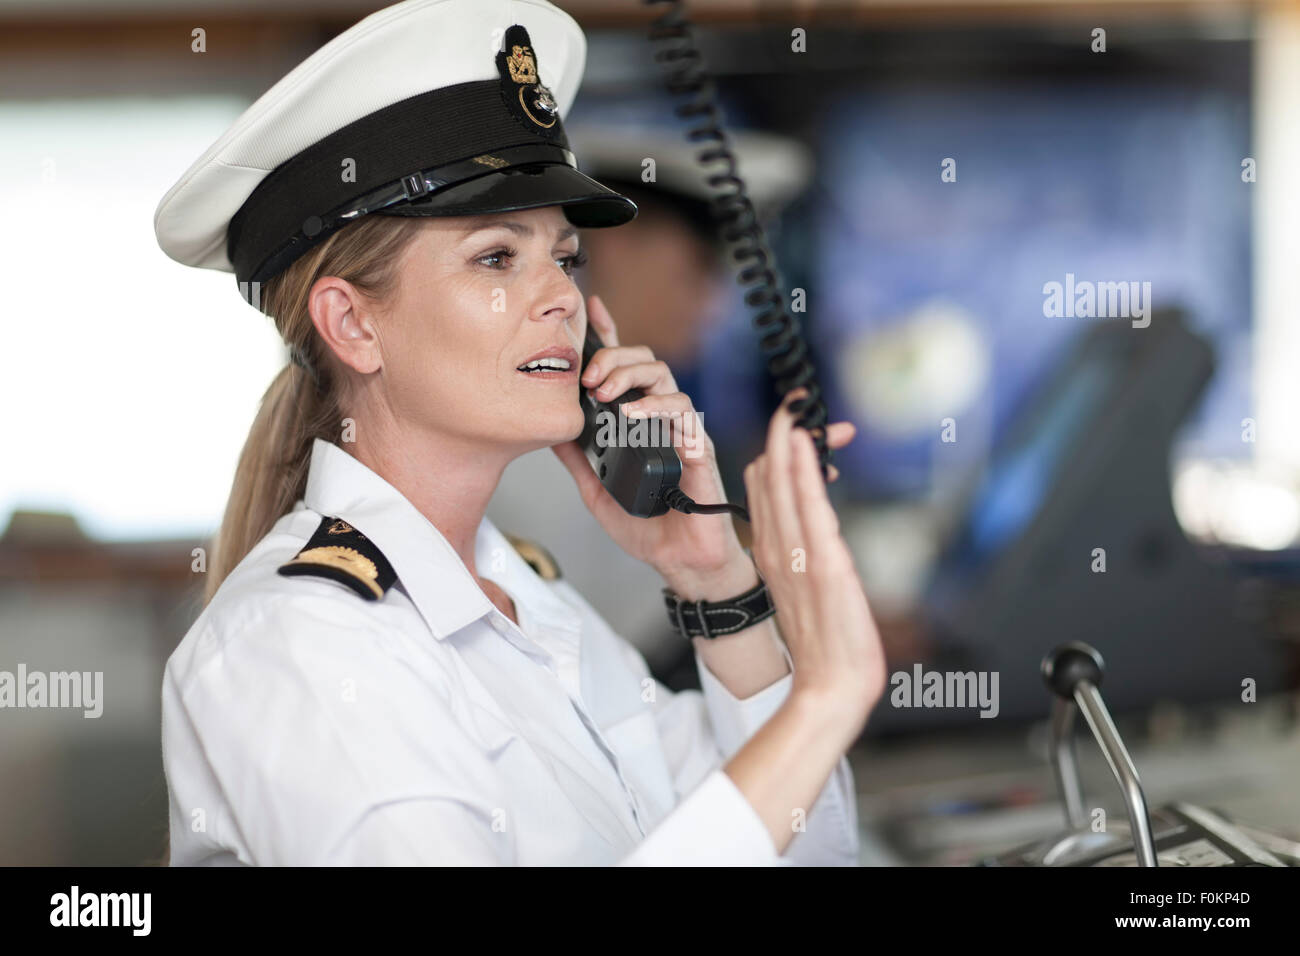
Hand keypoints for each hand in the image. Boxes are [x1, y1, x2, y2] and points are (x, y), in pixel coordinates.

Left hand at [550, 294, 749, 598]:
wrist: (681, 560)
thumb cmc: (649, 527)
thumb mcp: (597, 492)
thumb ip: (579, 461)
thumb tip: (552, 432)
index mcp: (638, 422)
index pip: (625, 370)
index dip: (611, 336)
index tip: (591, 310)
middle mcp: (661, 419)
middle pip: (645, 362)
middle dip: (614, 357)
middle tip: (587, 378)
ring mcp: (681, 430)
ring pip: (665, 378)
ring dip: (631, 377)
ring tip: (605, 393)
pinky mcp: (697, 447)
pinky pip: (684, 412)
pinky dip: (655, 408)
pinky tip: (631, 416)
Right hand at [742, 390, 886, 728]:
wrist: (830, 688)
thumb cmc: (825, 651)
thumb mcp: (805, 598)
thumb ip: (800, 565)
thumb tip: (809, 543)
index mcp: (775, 556)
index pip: (764, 493)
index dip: (774, 456)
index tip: (786, 425)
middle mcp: (780, 550)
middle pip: (768, 481)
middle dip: (780, 437)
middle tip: (792, 399)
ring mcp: (799, 554)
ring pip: (783, 486)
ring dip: (788, 442)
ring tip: (793, 407)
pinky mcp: (824, 562)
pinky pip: (809, 507)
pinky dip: (804, 471)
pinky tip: (803, 443)